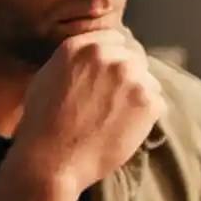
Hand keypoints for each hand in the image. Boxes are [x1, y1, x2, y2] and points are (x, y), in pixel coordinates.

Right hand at [9, 28, 165, 196]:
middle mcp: (108, 56)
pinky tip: (125, 130)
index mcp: (82, 47)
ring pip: (148, 81)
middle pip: (133, 59)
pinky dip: (146, 118)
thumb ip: (74, 61)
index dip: (114, 59)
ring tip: (118, 120)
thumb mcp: (48, 78)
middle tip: (115, 105)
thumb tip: (93, 58)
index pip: (115, 39)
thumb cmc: (42, 126)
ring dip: (139, 97)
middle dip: (127, 79)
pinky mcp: (147, 102)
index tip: (110, 78)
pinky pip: (157, 104)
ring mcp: (130, 77)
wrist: (52, 161)